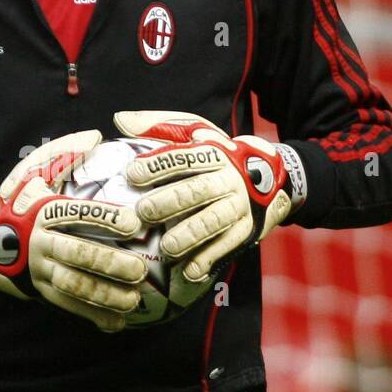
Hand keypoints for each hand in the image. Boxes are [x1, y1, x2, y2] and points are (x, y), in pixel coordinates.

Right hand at [0, 131, 147, 331]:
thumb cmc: (18, 199)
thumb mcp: (33, 171)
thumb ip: (63, 153)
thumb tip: (96, 136)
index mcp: (42, 212)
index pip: (75, 215)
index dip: (104, 219)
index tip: (134, 223)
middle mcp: (39, 243)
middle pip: (77, 255)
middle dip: (109, 263)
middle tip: (139, 269)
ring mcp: (39, 270)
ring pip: (74, 286)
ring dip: (105, 295)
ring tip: (133, 299)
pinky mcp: (41, 291)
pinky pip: (68, 306)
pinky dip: (93, 316)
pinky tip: (117, 323)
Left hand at [113, 110, 306, 283]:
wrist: (272, 177)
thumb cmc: (216, 155)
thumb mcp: (194, 132)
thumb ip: (157, 125)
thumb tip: (119, 120)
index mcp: (213, 153)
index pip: (183, 157)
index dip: (157, 165)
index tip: (131, 174)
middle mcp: (228, 179)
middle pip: (197, 190)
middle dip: (170, 201)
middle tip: (144, 212)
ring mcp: (238, 206)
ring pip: (213, 221)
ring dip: (190, 234)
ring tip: (167, 247)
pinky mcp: (245, 230)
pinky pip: (227, 246)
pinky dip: (209, 259)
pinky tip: (189, 271)